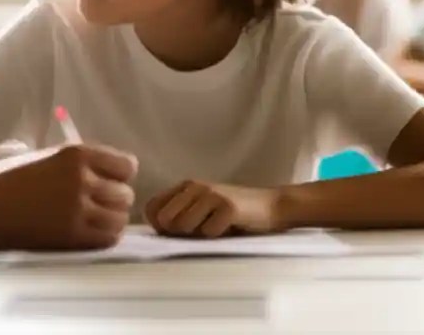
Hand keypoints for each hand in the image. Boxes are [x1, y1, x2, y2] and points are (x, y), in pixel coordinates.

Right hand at [0, 144, 137, 249]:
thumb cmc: (5, 180)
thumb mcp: (42, 156)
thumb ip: (72, 160)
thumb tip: (103, 167)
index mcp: (75, 154)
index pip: (126, 165)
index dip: (120, 175)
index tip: (109, 181)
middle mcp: (81, 179)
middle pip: (126, 193)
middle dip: (115, 200)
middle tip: (99, 205)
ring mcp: (77, 208)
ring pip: (120, 218)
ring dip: (111, 220)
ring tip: (95, 221)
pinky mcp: (71, 235)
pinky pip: (109, 238)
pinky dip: (104, 236)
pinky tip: (89, 233)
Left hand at [145, 180, 280, 237]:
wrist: (273, 206)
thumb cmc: (234, 215)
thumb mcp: (202, 211)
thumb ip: (179, 216)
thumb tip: (156, 230)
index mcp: (186, 186)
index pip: (151, 207)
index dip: (158, 225)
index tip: (175, 232)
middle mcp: (195, 186)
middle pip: (164, 219)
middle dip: (177, 232)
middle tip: (199, 231)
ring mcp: (212, 194)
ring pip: (183, 226)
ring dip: (198, 235)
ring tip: (215, 227)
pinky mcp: (228, 207)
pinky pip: (208, 232)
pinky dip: (217, 236)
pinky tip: (230, 228)